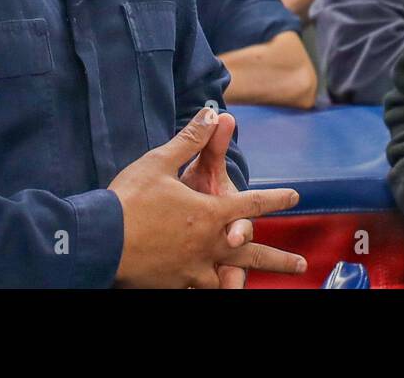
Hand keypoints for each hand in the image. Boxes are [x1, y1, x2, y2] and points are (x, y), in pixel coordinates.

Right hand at [109, 108, 306, 287]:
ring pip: (226, 279)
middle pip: (251, 253)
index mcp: (210, 213)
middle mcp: (208, 245)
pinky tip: (208, 289)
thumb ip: (191, 140)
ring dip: (242, 280)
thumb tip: (213, 112)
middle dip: (279, 260)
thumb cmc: (130, 199)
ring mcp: (192, 269)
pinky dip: (205, 288)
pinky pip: (197, 290)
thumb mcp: (161, 162)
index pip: (252, 204)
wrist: (100, 240)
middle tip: (303, 265)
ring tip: (250, 285)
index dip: (275, 199)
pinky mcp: (173, 284)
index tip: (296, 197)